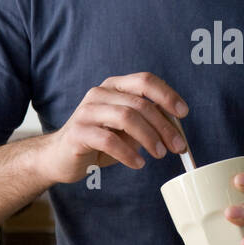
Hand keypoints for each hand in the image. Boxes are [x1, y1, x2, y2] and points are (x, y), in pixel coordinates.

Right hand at [38, 73, 189, 183]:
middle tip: (177, 146)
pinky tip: (138, 163)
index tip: (183, 113)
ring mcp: (86, 111)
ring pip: (126, 117)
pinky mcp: (78, 132)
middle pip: (140, 103)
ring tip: (159, 154)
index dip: (167, 95)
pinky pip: (108, 140)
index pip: (145, 81)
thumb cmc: (98, 141)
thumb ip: (148, 123)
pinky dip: (128, 153)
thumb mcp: (127, 129)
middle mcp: (100, 94)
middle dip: (164, 126)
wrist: (60, 157)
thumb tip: (176, 129)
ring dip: (149, 138)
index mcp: (114, 86)